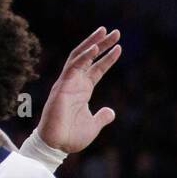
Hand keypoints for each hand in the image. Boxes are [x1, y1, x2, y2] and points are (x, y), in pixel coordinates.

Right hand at [36, 26, 120, 153]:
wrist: (56, 146)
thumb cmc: (71, 137)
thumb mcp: (93, 125)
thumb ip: (102, 117)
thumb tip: (111, 112)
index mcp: (82, 90)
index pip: (96, 69)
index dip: (108, 58)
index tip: (119, 47)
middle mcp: (75, 83)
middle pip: (88, 57)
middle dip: (101, 44)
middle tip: (115, 32)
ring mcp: (67, 83)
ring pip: (79, 56)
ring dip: (93, 43)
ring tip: (105, 31)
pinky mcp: (62, 87)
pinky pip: (73, 67)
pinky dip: (84, 56)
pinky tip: (95, 48)